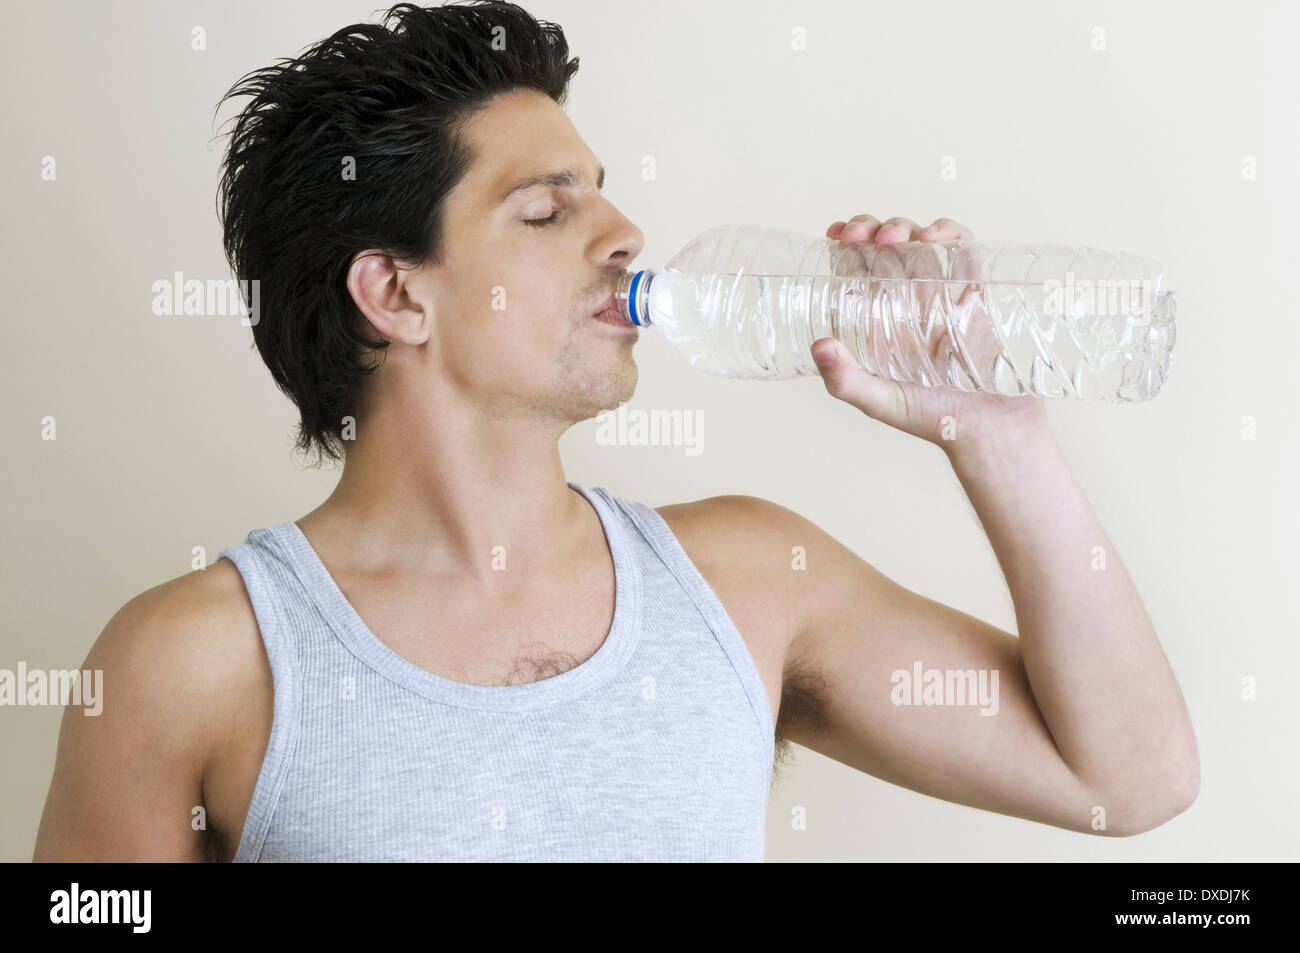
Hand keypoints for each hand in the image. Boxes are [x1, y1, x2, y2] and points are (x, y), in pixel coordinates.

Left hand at [811, 214, 1048, 449]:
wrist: (991, 430)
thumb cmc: (932, 420)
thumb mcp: (879, 402)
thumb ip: (846, 381)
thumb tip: (819, 346)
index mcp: (880, 322)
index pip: (857, 271)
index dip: (846, 246)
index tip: (836, 233)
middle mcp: (908, 304)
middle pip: (886, 249)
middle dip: (870, 230)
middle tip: (860, 234)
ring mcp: (943, 296)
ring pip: (921, 244)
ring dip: (904, 228)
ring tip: (892, 236)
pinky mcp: (978, 294)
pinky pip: (965, 253)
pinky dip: (951, 235)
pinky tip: (935, 236)